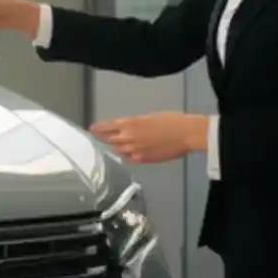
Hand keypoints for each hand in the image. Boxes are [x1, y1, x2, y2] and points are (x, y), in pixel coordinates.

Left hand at [90, 111, 209, 163]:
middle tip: (98, 136)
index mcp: (129, 124)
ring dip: (115, 146)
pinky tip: (127, 152)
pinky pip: (129, 158)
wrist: (185, 134)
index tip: (92, 128)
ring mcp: (135, 151)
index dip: (98, 128)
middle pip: (110, 140)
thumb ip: (134, 124)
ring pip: (119, 150)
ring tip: (112, 144)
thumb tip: (127, 128)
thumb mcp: (148, 117)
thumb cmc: (170, 121)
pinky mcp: (143, 160)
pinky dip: (126, 154)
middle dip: (103, 138)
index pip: (107, 127)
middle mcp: (128, 139)